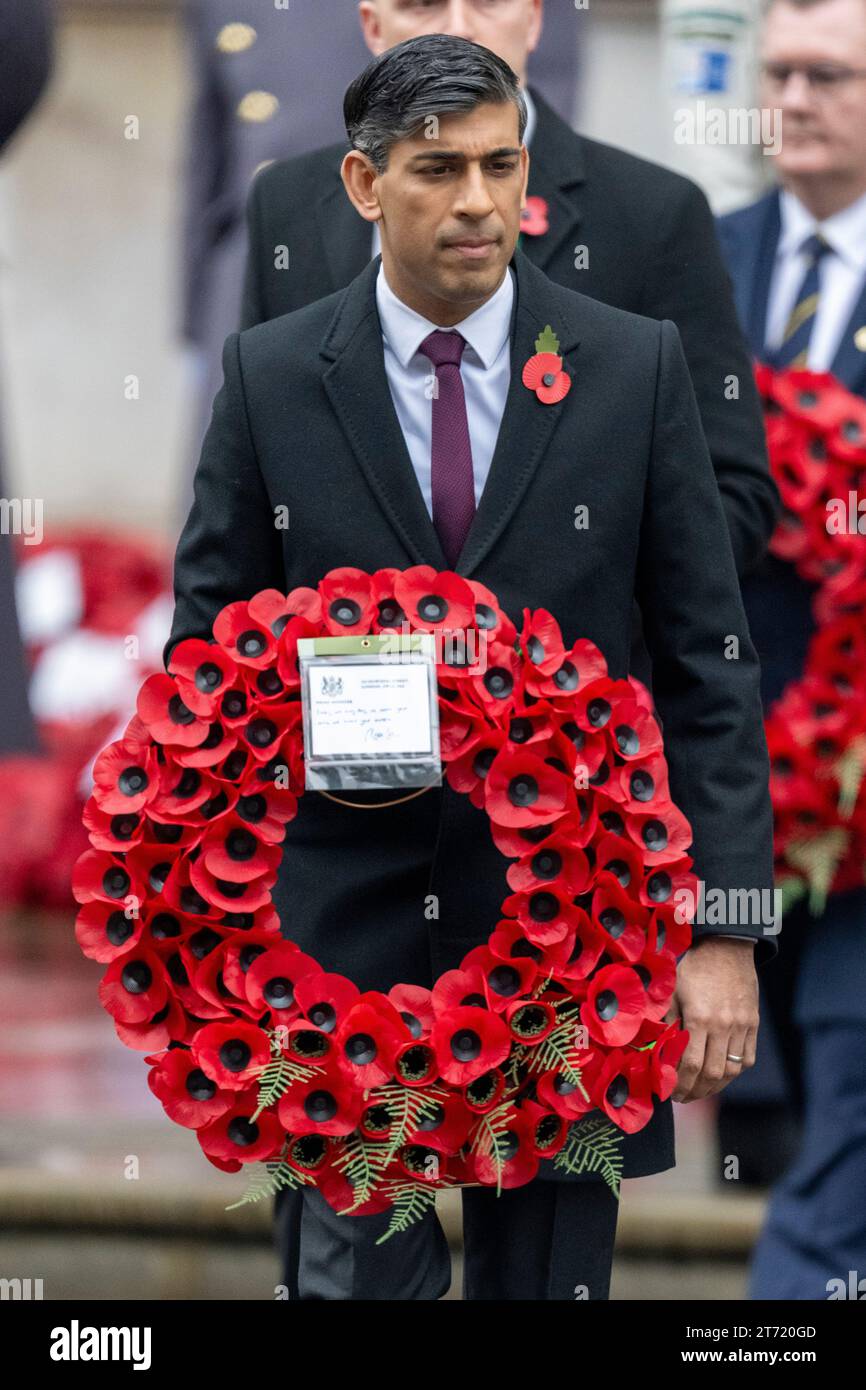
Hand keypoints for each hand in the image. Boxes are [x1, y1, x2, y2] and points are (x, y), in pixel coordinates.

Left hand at [663, 936, 758, 1101]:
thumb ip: (666, 1022)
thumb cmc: (693, 969)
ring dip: (715, 1087)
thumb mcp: (672, 992)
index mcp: (699, 1018)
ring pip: (732, 1070)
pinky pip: (747, 1058)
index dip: (680, 1084)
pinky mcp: (753, 1024)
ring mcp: (741, 1026)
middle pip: (713, 1074)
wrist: (725, 948)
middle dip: (696, 1092)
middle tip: (683, 1097)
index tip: (671, 1092)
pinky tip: (720, 1075)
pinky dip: (734, 1072)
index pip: (691, 1065)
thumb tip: (654, 1051)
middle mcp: (723, 1025)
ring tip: (700, 1091)